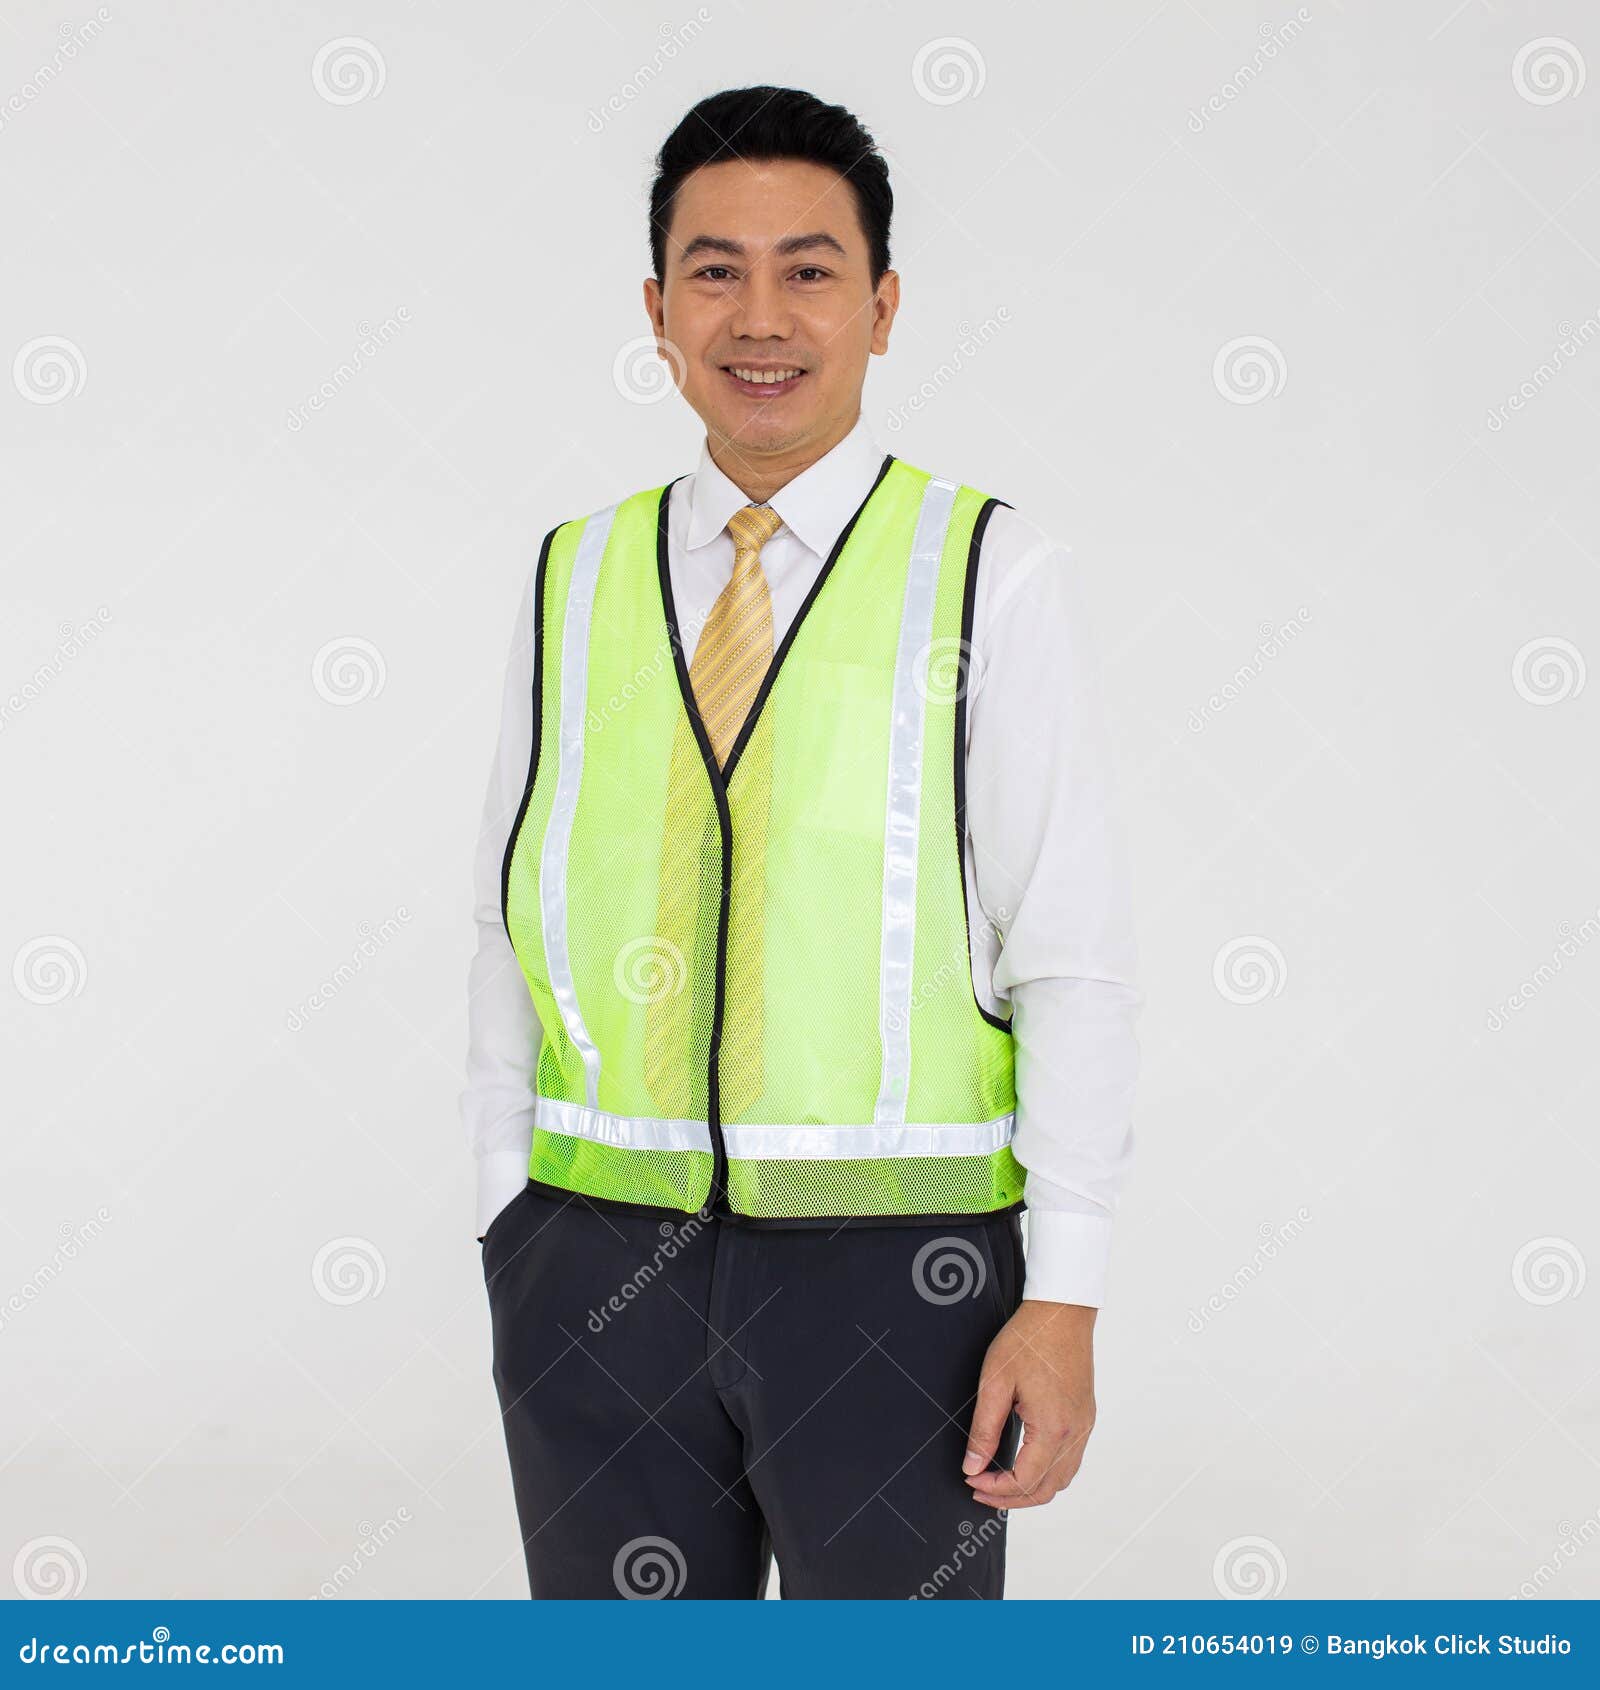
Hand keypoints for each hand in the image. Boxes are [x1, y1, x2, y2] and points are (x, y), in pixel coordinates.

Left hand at [962, 1299, 1095, 1508]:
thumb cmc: (1029, 1339)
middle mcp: (1074, 1433)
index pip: (1024, 1481)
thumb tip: (973, 1466)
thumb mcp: (995, 1382)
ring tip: (1002, 1482)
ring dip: (1032, 1488)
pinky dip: (1048, 1471)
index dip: (995, 1489)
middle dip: (1012, 1498)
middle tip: (983, 1491)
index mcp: (1053, 1428)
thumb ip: (984, 1430)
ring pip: (1062, 1478)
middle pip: (1047, 1490)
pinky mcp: (1085, 1416)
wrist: (1062, 1311)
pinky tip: (1026, 1460)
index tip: (972, 1481)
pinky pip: (1070, 1459)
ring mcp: (1084, 1425)